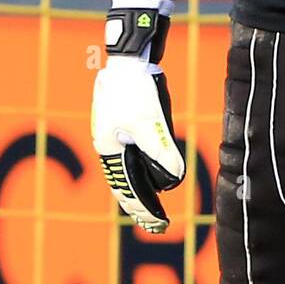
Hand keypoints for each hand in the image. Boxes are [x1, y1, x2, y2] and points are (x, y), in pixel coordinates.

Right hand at [91, 0, 184, 232]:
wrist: (129, 57)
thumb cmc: (134, 88)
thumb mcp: (148, 121)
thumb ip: (160, 151)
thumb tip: (174, 177)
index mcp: (109, 149)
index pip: (126, 189)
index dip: (143, 209)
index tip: (159, 225)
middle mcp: (111, 145)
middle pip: (126, 183)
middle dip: (142, 206)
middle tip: (159, 226)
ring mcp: (118, 135)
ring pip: (131, 170)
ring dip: (143, 190)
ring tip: (156, 209)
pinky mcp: (127, 124)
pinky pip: (135, 155)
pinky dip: (145, 170)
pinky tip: (157, 177)